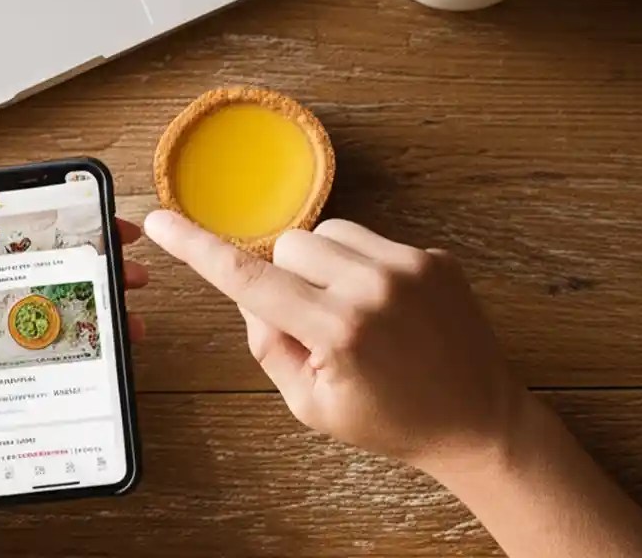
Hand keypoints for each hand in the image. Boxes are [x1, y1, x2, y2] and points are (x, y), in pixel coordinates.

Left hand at [0, 222, 149, 543]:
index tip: (87, 229)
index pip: (5, 269)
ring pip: (53, 345)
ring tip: (131, 323)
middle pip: (41, 304)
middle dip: (88, 283)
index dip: (47, 245)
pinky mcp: (4, 418)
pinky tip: (109, 373)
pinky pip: (50, 390)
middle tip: (129, 276)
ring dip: (93, 329)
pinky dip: (82, 378)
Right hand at [145, 211, 522, 474]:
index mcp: (338, 330)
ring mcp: (410, 265)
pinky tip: (389, 309)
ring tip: (353, 313)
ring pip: (329, 232)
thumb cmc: (391, 420)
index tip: (163, 221)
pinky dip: (365, 267)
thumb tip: (249, 293)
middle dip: (287, 277)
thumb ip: (268, 344)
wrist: (478, 420)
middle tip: (314, 323)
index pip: (249, 279)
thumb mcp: (311, 405)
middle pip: (288, 244)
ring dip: (325, 265)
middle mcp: (373, 287)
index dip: (198, 249)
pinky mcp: (434, 256)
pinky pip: (372, 239)